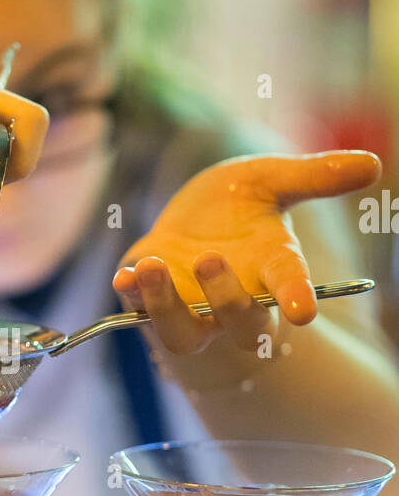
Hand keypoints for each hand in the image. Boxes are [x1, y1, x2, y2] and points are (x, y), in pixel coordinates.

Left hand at [112, 151, 379, 353]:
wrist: (188, 225)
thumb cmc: (238, 207)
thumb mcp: (271, 181)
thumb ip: (314, 176)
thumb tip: (372, 164)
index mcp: (271, 267)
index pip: (290, 286)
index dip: (297, 297)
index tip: (304, 312)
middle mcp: (233, 298)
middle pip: (239, 321)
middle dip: (228, 301)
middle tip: (214, 260)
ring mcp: (190, 308)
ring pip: (183, 330)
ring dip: (166, 304)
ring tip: (152, 265)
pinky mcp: (148, 302)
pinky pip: (137, 313)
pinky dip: (131, 297)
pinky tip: (123, 277)